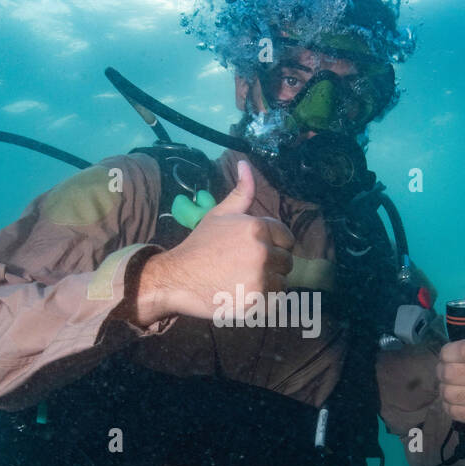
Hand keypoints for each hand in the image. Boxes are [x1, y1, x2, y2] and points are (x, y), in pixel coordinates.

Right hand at [134, 160, 294, 323]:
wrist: (177, 277)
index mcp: (258, 227)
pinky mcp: (256, 302)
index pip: (287, 239)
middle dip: (272, 265)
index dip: (274, 245)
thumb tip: (245, 163)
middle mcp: (263, 252)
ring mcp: (260, 278)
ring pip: (282, 283)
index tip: (256, 252)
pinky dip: (264, 301)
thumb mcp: (220, 214)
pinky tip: (245, 294)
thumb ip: (241, 191)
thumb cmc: (199, 245)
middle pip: (287, 262)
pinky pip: (274, 302)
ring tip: (246, 282)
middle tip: (248, 268)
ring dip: (270, 284)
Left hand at [436, 282, 464, 435]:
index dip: (446, 353)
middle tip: (451, 374)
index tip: (450, 355)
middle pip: (449, 372)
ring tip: (457, 388)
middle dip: (443, 373)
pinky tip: (462, 403)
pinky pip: (451, 410)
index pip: (459, 350)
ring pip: (447, 392)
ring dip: (445, 391)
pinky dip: (450, 407)